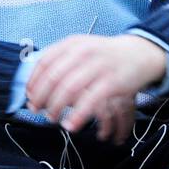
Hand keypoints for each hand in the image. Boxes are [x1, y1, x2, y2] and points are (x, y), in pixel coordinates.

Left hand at [26, 34, 166, 141]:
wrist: (140, 53)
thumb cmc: (104, 55)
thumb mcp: (82, 48)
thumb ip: (60, 60)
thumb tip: (35, 83)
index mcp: (72, 43)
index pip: (44, 62)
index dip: (33, 81)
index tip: (28, 96)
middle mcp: (84, 52)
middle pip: (53, 77)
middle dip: (41, 97)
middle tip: (35, 110)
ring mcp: (98, 66)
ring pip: (69, 89)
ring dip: (56, 107)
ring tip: (51, 118)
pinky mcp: (112, 82)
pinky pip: (90, 101)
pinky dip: (77, 115)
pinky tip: (70, 125)